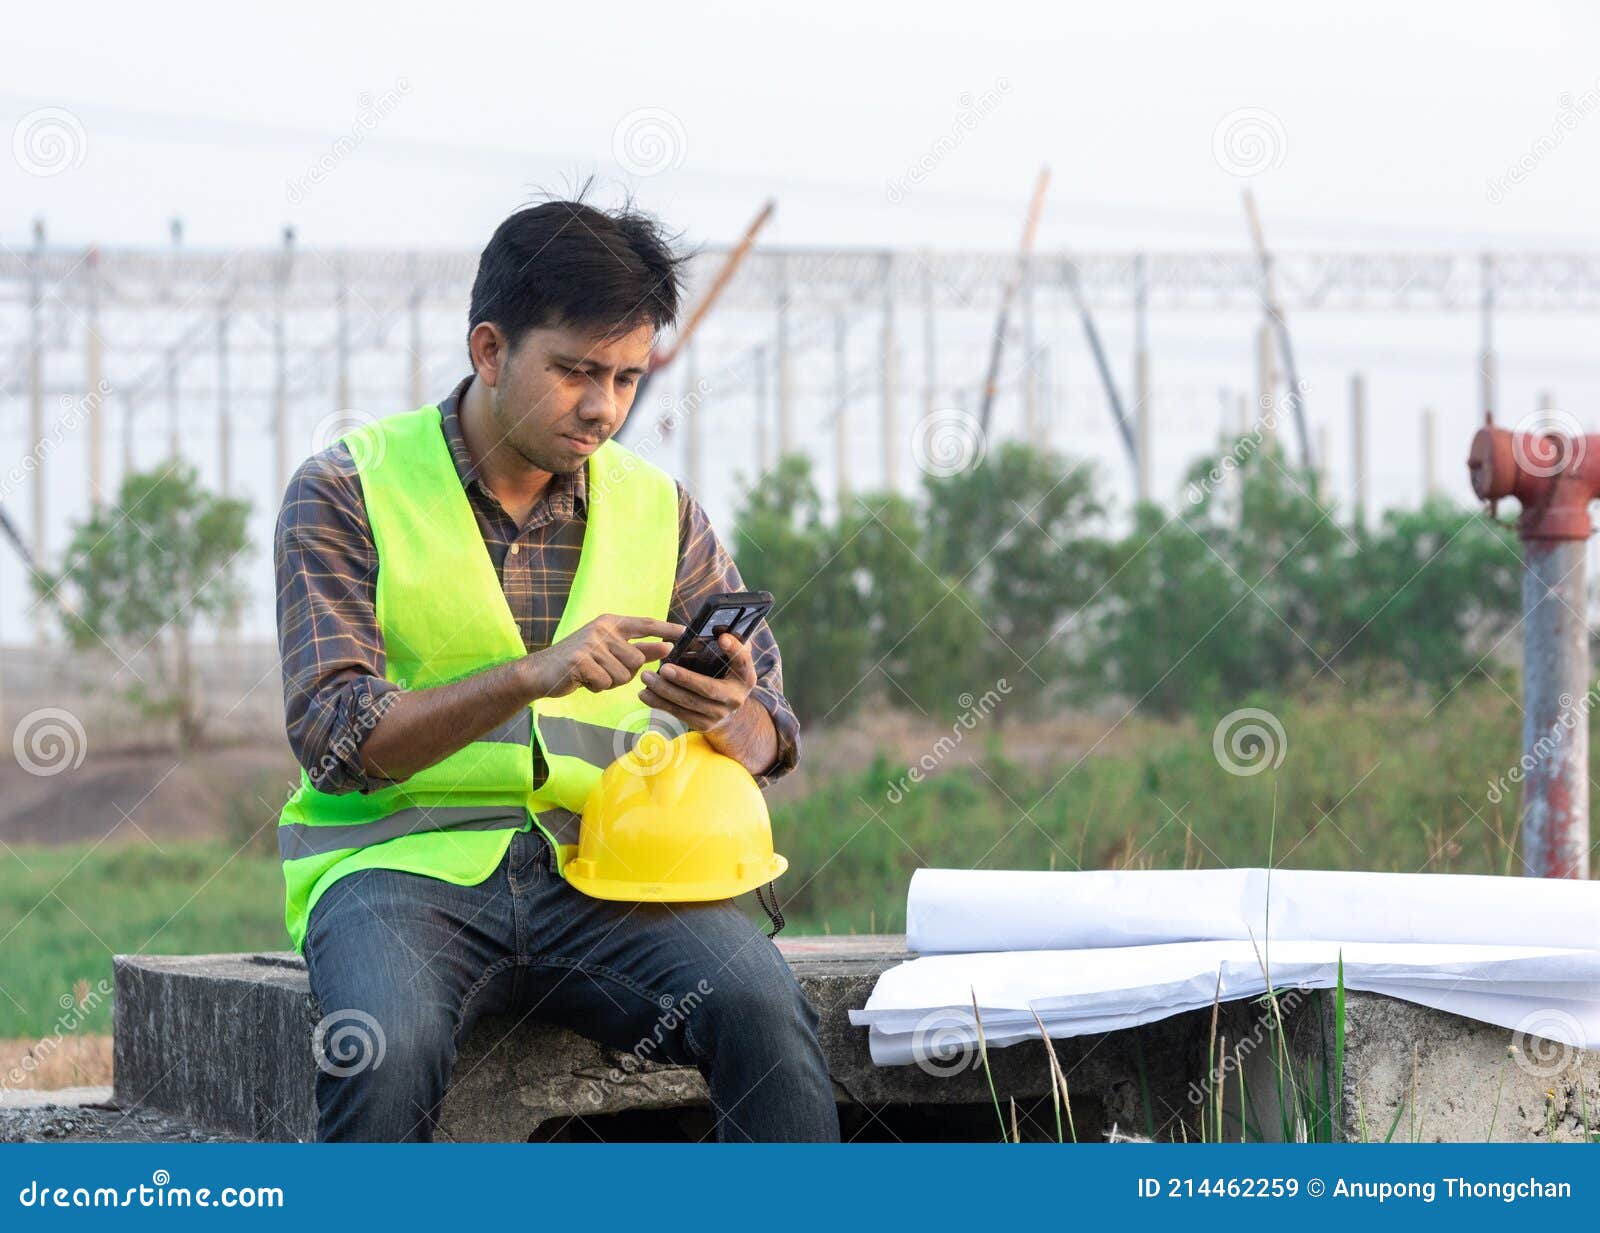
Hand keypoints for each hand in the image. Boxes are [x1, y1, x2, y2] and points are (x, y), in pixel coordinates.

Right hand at [524, 614, 684, 698]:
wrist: (540, 672)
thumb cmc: (579, 662)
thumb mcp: (608, 651)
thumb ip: (637, 649)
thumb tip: (666, 647)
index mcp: (610, 622)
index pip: (645, 623)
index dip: (666, 629)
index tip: (685, 632)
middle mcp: (601, 629)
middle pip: (636, 660)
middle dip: (625, 673)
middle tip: (604, 671)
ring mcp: (590, 644)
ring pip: (622, 674)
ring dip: (610, 681)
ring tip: (592, 674)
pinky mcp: (581, 661)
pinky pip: (605, 683)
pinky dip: (597, 687)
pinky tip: (583, 680)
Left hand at [638, 631, 756, 735]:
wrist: (726, 709)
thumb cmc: (724, 674)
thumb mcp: (731, 660)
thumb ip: (728, 644)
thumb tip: (717, 628)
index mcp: (745, 676)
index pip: (743, 660)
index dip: (734, 650)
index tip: (722, 638)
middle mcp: (736, 698)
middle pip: (708, 688)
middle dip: (684, 678)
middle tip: (663, 668)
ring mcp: (719, 714)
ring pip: (689, 703)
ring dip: (665, 691)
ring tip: (646, 677)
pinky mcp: (703, 725)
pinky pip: (679, 714)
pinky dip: (660, 703)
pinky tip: (645, 693)